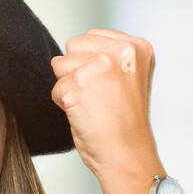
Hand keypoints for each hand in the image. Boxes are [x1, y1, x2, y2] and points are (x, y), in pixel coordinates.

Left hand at [51, 28, 163, 193]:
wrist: (127, 156)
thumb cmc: (126, 123)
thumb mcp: (129, 77)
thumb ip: (109, 56)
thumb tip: (73, 50)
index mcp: (136, 47)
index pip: (91, 37)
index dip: (92, 64)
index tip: (110, 87)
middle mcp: (120, 52)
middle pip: (73, 46)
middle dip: (78, 71)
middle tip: (101, 97)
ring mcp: (99, 68)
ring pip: (61, 65)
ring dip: (70, 87)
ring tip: (94, 106)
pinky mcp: (78, 86)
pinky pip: (56, 89)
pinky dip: (65, 105)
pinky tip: (86, 116)